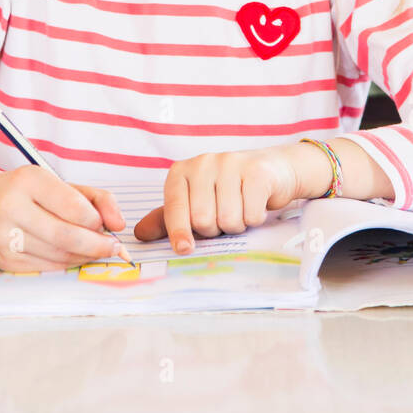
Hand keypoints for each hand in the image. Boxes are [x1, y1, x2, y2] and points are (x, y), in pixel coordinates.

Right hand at [0, 165, 126, 272]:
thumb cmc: (27, 193)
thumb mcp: (60, 184)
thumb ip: (97, 198)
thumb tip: (119, 225)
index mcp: (28, 180)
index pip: (73, 206)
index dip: (96, 220)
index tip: (105, 224)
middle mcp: (10, 207)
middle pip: (66, 237)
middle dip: (97, 245)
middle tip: (112, 248)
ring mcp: (3, 236)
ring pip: (58, 256)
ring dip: (83, 257)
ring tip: (93, 250)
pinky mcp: (3, 260)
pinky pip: (45, 267)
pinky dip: (66, 264)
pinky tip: (72, 256)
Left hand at [133, 146, 321, 254]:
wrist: (273, 169)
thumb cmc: (228, 190)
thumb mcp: (196, 202)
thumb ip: (168, 219)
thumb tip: (139, 234)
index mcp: (182, 171)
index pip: (174, 207)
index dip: (178, 232)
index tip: (184, 249)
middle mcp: (203, 162)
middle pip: (202, 219)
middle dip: (215, 229)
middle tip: (223, 218)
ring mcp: (230, 163)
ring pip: (227, 219)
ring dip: (237, 226)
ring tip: (240, 209)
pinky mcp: (256, 172)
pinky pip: (250, 214)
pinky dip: (254, 219)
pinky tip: (256, 204)